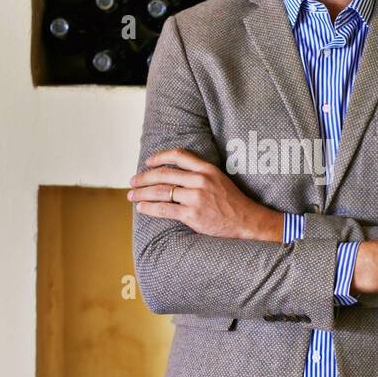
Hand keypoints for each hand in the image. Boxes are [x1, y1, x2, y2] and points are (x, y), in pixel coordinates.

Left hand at [128, 148, 282, 241]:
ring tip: (132, 195)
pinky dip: (149, 208)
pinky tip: (142, 207)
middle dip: (144, 178)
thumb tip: (173, 174)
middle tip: (132, 182)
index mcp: (206, 169)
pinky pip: (164, 209)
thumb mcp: (218, 179)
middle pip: (164, 174)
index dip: (159, 157)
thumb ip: (199, 173)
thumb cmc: (231, 201)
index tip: (148, 162)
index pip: (178, 155)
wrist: (246, 221)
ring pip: (161, 192)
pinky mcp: (192, 215)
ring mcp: (196, 198)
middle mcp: (200, 181)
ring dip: (142, 193)